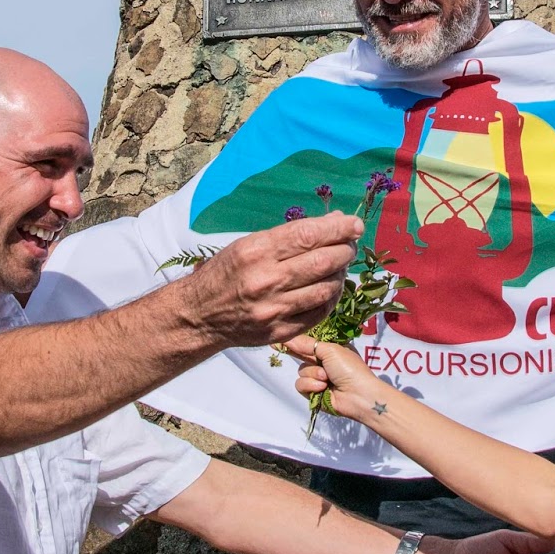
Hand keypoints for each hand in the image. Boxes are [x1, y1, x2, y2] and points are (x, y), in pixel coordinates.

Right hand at [182, 213, 360, 347]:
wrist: (200, 315)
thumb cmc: (226, 273)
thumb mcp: (248, 244)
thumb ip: (289, 236)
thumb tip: (333, 222)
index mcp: (256, 251)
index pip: (308, 235)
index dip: (338, 228)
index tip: (354, 224)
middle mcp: (266, 280)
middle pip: (322, 262)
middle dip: (345, 250)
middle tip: (350, 244)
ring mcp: (274, 309)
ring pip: (325, 289)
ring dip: (341, 274)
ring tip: (341, 266)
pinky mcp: (280, 331)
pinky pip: (318, 312)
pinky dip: (330, 298)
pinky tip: (329, 288)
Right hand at [284, 333, 382, 411]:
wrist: (358, 395)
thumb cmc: (349, 368)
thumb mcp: (329, 350)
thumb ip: (306, 344)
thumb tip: (287, 338)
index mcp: (330, 350)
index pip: (308, 344)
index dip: (294, 342)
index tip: (277, 340)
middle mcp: (323, 363)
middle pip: (301, 357)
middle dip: (301, 356)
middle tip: (293, 352)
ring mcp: (318, 379)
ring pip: (301, 372)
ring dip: (312, 374)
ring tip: (326, 378)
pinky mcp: (314, 393)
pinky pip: (301, 385)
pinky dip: (311, 386)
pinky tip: (323, 388)